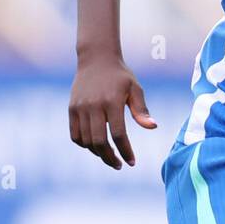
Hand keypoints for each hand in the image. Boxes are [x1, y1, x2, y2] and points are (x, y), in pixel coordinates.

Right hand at [69, 54, 156, 168]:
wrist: (96, 59)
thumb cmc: (120, 76)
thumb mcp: (135, 89)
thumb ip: (141, 110)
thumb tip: (152, 127)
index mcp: (112, 102)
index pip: (118, 134)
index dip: (125, 151)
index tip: (132, 162)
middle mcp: (93, 106)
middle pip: (99, 142)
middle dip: (110, 158)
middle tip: (118, 165)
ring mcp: (80, 108)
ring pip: (86, 141)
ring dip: (98, 153)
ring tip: (109, 156)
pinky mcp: (71, 109)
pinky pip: (75, 135)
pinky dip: (84, 145)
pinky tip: (95, 147)